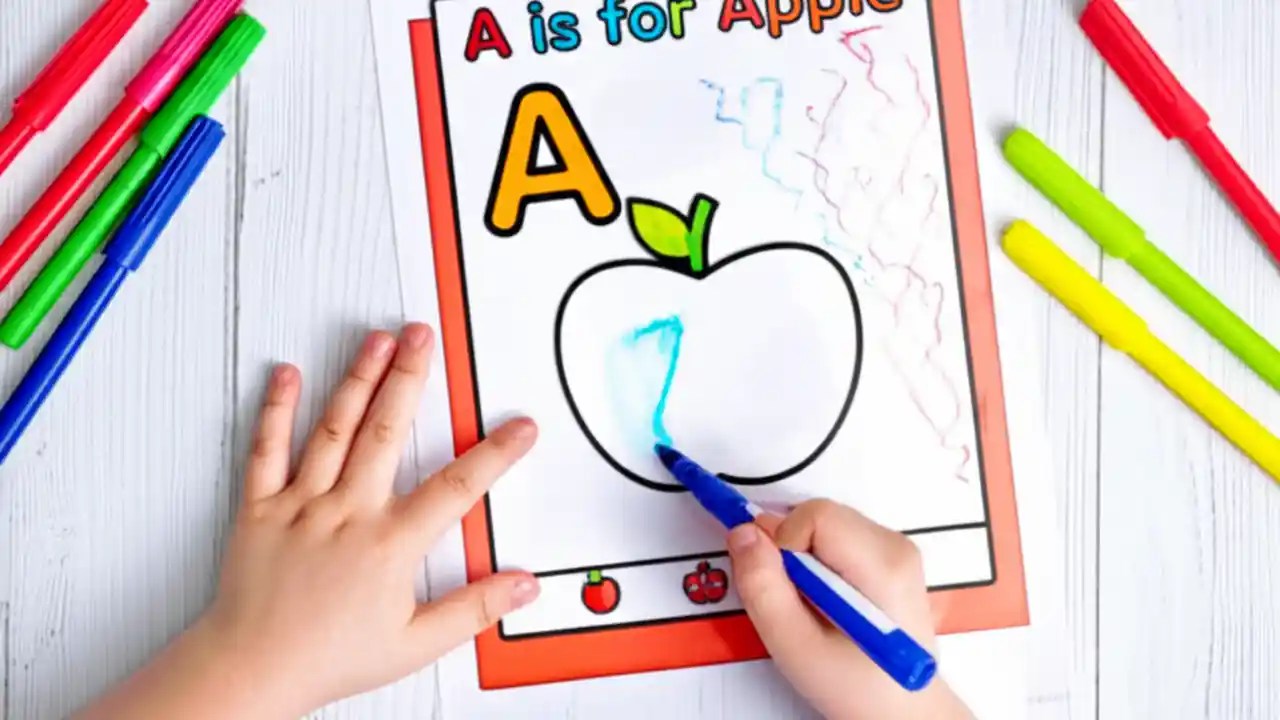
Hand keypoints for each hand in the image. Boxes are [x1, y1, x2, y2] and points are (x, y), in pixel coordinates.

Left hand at [78, 323, 539, 718]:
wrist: (251, 669)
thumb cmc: (327, 657)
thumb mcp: (415, 642)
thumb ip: (472, 609)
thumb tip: (520, 587)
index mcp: (389, 544)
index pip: (456, 488)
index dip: (495, 454)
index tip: (519, 427)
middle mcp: (346, 514)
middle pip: (386, 431)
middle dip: (410, 377)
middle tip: (424, 337)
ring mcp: (301, 505)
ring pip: (334, 428)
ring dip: (357, 378)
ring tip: (377, 340)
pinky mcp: (260, 508)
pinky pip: (266, 450)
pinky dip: (276, 409)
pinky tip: (287, 375)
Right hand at [727, 500, 972, 719]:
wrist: (902, 709)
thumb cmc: (856, 687)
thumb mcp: (796, 647)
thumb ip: (763, 588)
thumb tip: (742, 534)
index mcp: (883, 568)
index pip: (816, 516)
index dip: (782, 542)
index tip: (779, 584)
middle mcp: (896, 548)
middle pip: (818, 516)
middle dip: (791, 551)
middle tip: (795, 602)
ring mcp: (896, 549)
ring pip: (823, 524)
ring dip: (803, 558)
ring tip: (814, 606)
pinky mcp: (889, 554)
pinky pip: (835, 535)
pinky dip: (817, 561)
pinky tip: (826, 601)